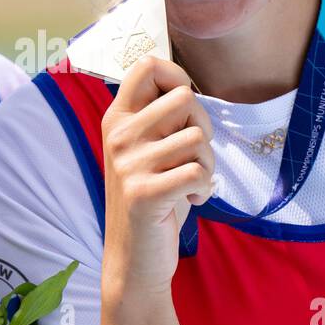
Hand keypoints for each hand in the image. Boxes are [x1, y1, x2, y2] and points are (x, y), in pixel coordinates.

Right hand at [100, 55, 213, 294]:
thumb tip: (187, 88)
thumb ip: (160, 120)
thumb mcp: (147, 150)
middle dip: (203, 125)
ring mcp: (129, 165)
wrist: (134, 258)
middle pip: (184, 98)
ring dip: (207, 163)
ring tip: (190, 182)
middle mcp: (118, 136)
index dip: (177, 75)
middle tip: (193, 153)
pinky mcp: (145, 194)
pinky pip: (199, 171)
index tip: (186, 105)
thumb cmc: (152, 198)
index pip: (147, 66)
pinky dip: (205, 187)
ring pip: (197, 138)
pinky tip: (192, 198)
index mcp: (117, 119)